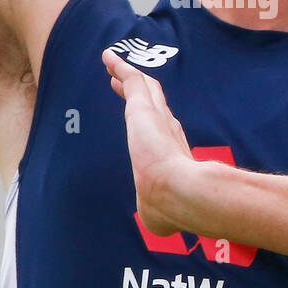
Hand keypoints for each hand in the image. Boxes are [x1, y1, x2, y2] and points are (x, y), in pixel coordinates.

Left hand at [102, 48, 193, 236]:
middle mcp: (167, 130)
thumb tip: (162, 229)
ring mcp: (156, 117)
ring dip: (127, 76)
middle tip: (126, 80)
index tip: (143, 113)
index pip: (161, 130)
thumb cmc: (172, 206)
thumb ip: (162, 215)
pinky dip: (120, 66)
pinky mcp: (143, 107)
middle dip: (140, 92)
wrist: (179, 194)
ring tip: (114, 64)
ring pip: (140, 88)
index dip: (153, 119)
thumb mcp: (163, 211)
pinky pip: (130, 78)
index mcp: (171, 152)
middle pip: (151, 104)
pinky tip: (108, 57)